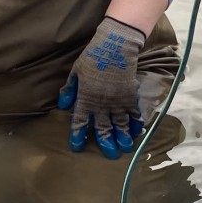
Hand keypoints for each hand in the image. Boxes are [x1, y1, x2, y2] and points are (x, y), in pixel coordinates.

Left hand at [57, 15, 145, 158]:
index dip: (78, 136)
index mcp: (85, 100)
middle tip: (112, 155)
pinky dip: (136, 123)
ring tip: (127, 148)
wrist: (115, 47)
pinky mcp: (130, 96)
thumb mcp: (76, 73)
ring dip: (124, 137)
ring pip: (121, 125)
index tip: (78, 147)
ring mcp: (117, 102)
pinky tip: (138, 131)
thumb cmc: (93, 57)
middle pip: (104, 129)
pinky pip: (133, 113)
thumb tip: (63, 106)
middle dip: (107, 143)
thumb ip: (70, 91)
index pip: (80, 123)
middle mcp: (101, 105)